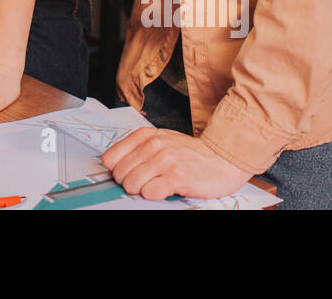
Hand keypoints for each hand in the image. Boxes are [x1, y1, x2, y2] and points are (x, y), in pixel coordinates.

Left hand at [101, 127, 250, 200]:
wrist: (221, 159)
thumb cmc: (190, 153)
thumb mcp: (160, 142)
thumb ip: (138, 150)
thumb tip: (113, 167)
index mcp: (145, 135)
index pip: (110, 158)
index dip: (116, 171)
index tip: (125, 174)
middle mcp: (154, 144)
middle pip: (119, 174)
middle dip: (129, 183)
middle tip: (145, 182)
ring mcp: (165, 160)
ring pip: (131, 184)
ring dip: (141, 190)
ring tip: (156, 185)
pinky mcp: (177, 177)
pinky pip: (149, 193)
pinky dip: (155, 195)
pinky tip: (166, 189)